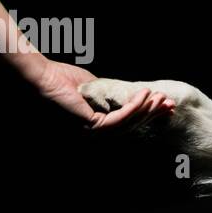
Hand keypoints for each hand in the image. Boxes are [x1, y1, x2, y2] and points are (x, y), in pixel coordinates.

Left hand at [35, 59, 173, 128]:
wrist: (41, 76)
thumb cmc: (61, 80)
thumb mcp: (95, 88)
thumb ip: (111, 96)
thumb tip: (131, 96)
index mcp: (95, 128)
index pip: (127, 124)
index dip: (147, 115)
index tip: (164, 106)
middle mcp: (94, 136)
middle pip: (131, 126)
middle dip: (152, 114)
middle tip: (170, 104)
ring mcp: (92, 134)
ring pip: (128, 124)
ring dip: (147, 109)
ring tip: (161, 97)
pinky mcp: (92, 127)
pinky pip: (120, 118)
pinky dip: (134, 106)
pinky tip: (145, 95)